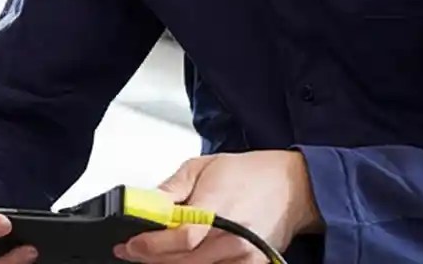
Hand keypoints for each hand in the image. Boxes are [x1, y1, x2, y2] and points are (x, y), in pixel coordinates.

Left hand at [115, 151, 320, 263]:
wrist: (292, 186)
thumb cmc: (250, 173)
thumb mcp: (203, 167)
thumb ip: (171, 189)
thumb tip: (144, 204)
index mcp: (218, 207)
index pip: (181, 237)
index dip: (151, 246)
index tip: (130, 245)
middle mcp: (233, 238)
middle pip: (183, 261)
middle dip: (151, 258)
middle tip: (132, 250)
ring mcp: (244, 257)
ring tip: (155, 253)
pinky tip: (183, 258)